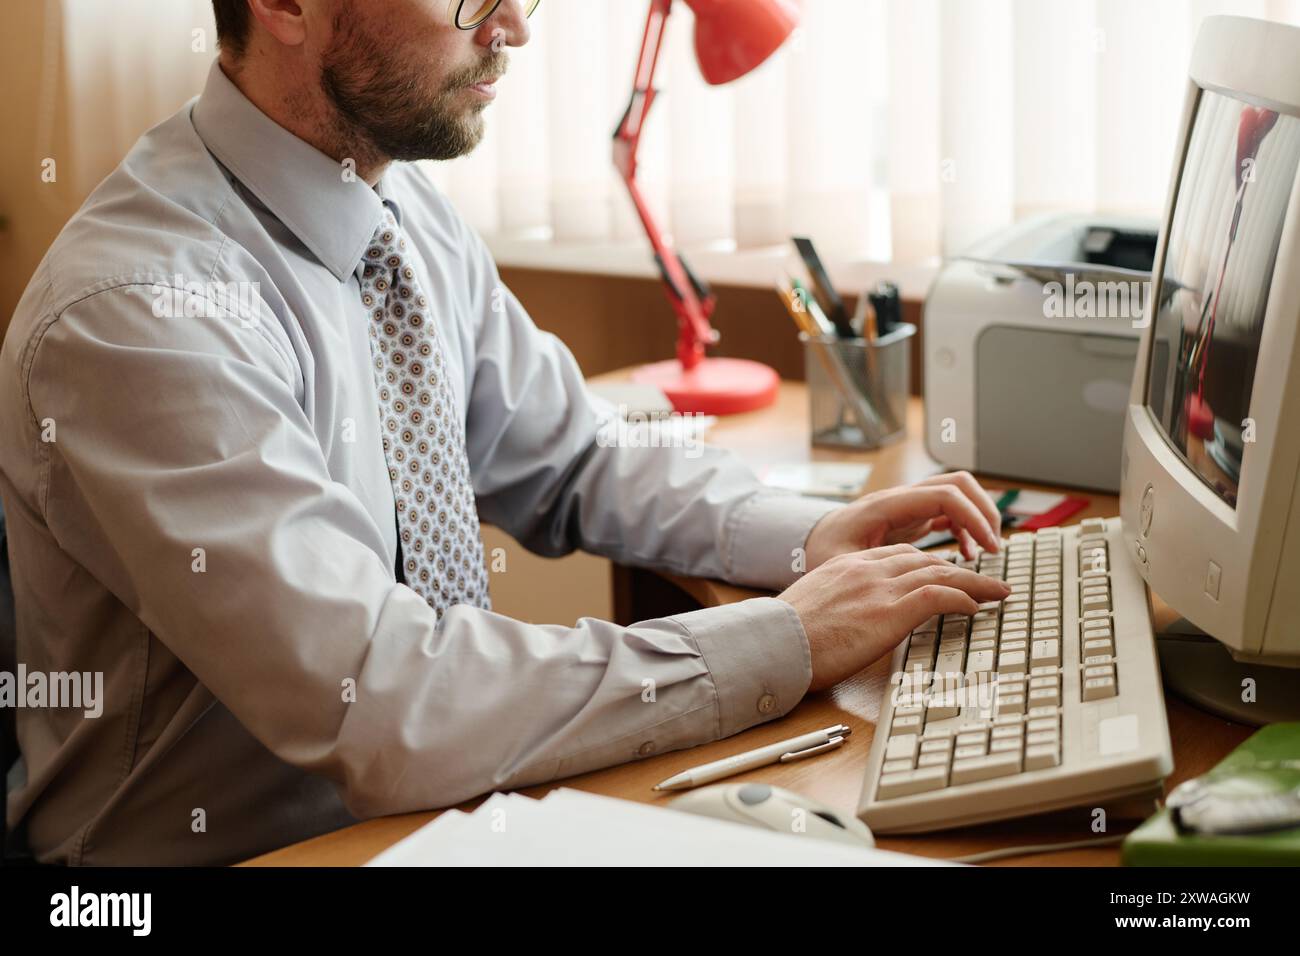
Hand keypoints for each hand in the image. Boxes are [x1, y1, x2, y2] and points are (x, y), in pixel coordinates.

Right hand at [778, 544, 1011, 690]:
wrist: (772, 643)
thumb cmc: (784, 638)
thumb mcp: (813, 611)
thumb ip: (837, 607)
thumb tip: (848, 624)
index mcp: (846, 566)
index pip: (899, 555)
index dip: (930, 562)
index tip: (947, 572)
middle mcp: (866, 569)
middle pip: (925, 560)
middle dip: (960, 568)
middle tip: (985, 579)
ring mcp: (879, 588)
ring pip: (940, 572)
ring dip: (975, 581)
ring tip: (997, 591)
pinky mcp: (889, 611)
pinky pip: (938, 594)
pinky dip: (963, 596)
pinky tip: (977, 606)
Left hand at [804, 471, 1002, 566]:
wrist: (811, 540)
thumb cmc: (821, 550)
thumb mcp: (838, 561)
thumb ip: (867, 564)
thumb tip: (898, 573)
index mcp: (886, 505)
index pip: (944, 495)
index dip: (972, 517)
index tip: (987, 547)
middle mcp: (902, 499)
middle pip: (958, 484)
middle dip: (984, 510)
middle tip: (994, 546)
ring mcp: (909, 506)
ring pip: (958, 494)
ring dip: (979, 517)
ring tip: (987, 551)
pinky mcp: (912, 518)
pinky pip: (950, 512)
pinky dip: (966, 528)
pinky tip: (967, 554)